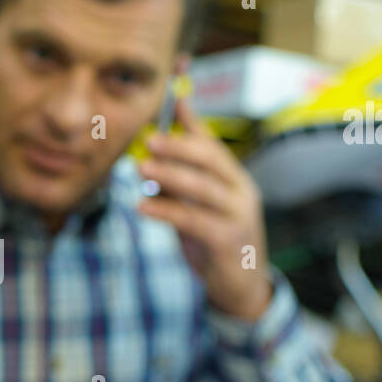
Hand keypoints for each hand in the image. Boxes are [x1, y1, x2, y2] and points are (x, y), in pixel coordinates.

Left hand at [137, 97, 272, 320]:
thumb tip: (159, 141)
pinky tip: (143, 205)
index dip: (190, 120)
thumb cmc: (214, 239)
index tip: (171, 95)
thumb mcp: (199, 204)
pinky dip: (167, 211)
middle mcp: (241, 191)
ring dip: (171, 176)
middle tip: (149, 139)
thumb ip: (182, 176)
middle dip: (179, 146)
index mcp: (234, 178)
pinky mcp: (227, 241)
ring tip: (141, 168)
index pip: (211, 142)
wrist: (240, 286)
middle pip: (211, 160)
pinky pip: (194, 221)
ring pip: (204, 189)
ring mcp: (238, 216)